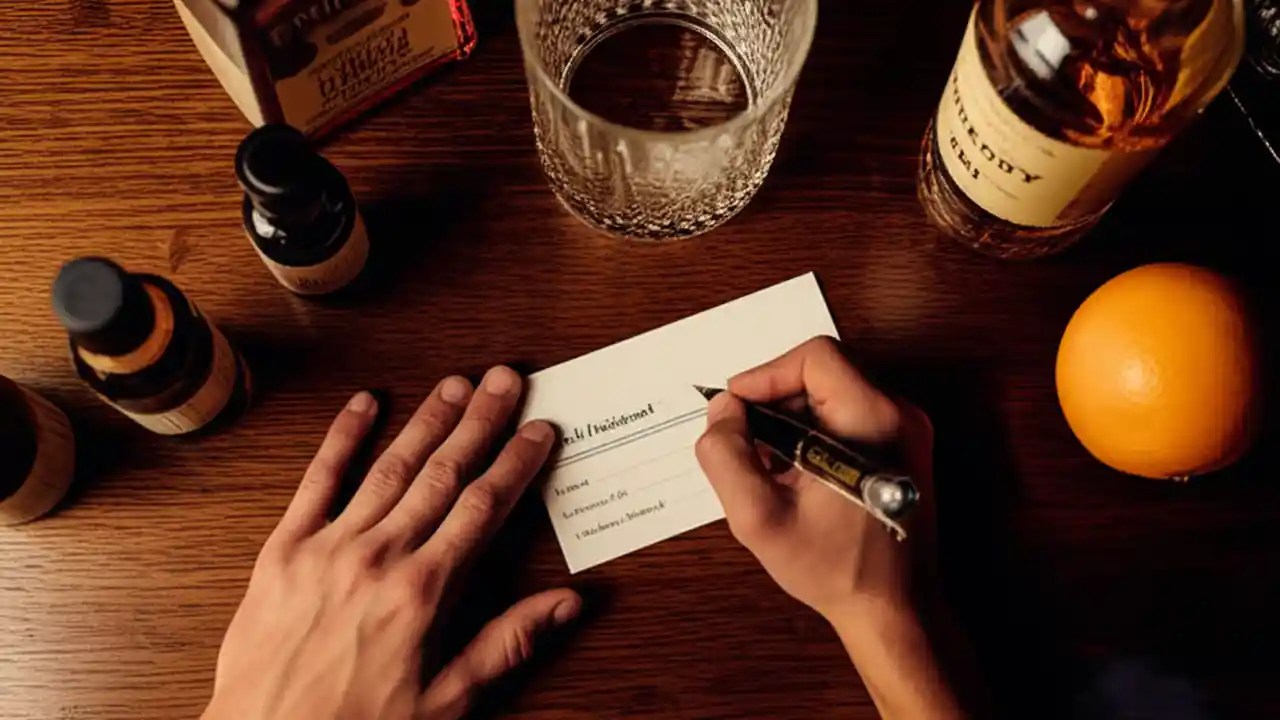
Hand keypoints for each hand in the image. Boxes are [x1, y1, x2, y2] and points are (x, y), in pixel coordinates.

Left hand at [204, 367, 580, 719]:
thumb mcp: (445, 701)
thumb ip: (506, 643)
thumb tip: (566, 602)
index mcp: (422, 593)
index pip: (482, 509)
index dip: (515, 464)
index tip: (538, 430)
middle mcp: (378, 557)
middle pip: (443, 474)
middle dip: (480, 423)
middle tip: (504, 379)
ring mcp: (328, 547)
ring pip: (389, 468)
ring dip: (426, 421)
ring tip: (455, 385)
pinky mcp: (284, 550)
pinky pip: (317, 481)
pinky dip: (342, 438)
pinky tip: (364, 404)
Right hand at [695, 336, 933, 619]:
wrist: (895, 608)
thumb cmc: (836, 569)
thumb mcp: (759, 518)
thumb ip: (726, 456)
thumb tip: (722, 411)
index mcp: (872, 421)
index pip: (814, 357)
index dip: (765, 375)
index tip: (737, 409)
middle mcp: (899, 415)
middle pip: (824, 369)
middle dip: (775, 398)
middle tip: (746, 438)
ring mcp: (908, 429)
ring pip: (835, 390)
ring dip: (794, 415)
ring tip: (770, 461)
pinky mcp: (905, 445)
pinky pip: (851, 413)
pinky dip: (816, 429)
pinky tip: (796, 471)